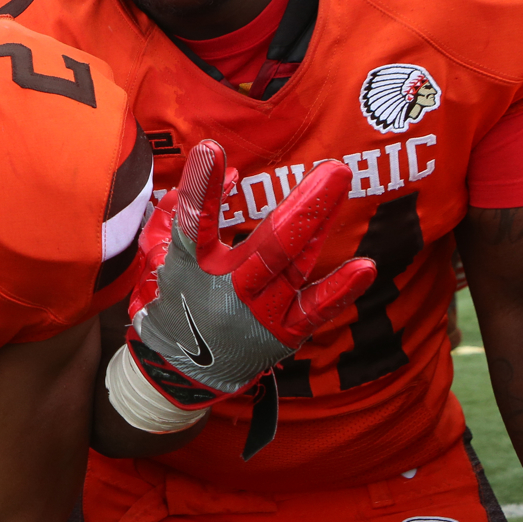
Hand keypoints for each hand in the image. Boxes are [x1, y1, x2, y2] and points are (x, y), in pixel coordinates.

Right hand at [127, 139, 375, 408]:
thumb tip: (227, 176)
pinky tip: (365, 268)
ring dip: (321, 224)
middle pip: (269, 247)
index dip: (202, 186)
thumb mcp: (157, 255)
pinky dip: (339, 290)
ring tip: (339, 185)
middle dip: (303, 208)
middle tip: (334, 170)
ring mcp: (259, 313)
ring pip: (295, 265)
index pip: (194, 222)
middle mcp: (227, 290)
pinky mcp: (282, 332)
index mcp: (190, 265)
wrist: (181, 371)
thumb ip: (178, 211)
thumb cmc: (172, 299)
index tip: (212, 150)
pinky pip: (315, 310)